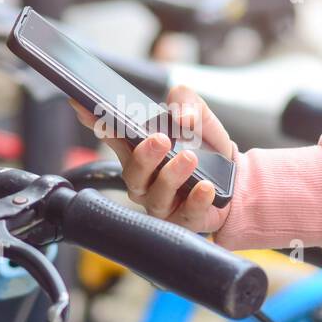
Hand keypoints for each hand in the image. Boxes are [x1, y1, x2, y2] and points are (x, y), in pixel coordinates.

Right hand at [70, 85, 233, 233]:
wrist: (235, 179)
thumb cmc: (206, 149)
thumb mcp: (198, 115)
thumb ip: (187, 102)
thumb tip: (182, 116)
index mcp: (139, 151)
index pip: (113, 136)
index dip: (98, 123)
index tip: (86, 108)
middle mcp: (145, 180)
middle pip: (133, 172)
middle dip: (144, 156)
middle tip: (159, 139)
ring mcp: (162, 202)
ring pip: (158, 195)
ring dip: (172, 175)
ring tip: (189, 157)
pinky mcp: (185, 219)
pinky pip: (188, 213)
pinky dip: (197, 199)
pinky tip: (205, 187)